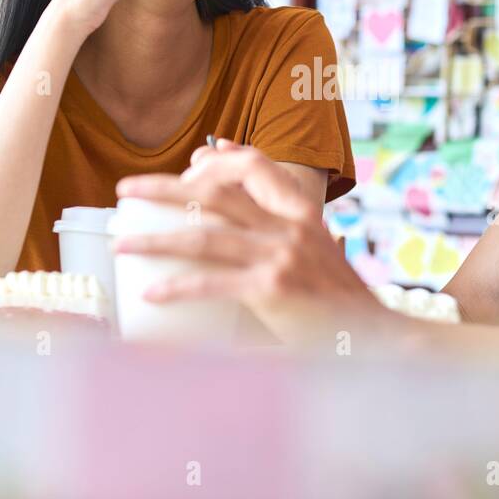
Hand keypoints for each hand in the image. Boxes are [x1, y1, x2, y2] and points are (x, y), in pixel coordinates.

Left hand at [114, 140, 389, 346]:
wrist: (376, 337)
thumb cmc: (340, 305)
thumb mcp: (320, 256)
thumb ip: (289, 235)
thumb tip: (250, 226)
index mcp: (300, 214)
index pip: (255, 167)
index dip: (217, 161)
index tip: (188, 162)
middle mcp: (290, 227)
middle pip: (215, 194)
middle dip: (164, 188)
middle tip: (125, 190)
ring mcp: (281, 256)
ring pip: (204, 236)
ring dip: (156, 239)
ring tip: (122, 245)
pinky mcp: (272, 289)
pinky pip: (211, 283)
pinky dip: (177, 286)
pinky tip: (152, 292)